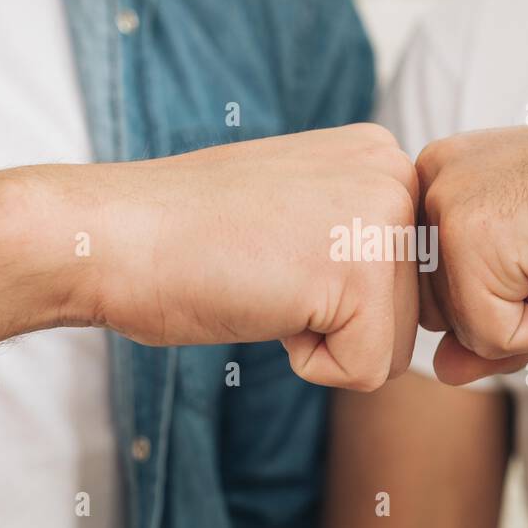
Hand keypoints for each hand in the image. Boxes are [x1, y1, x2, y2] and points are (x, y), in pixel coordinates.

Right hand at [47, 124, 419, 390]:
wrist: (114, 237)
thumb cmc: (186, 235)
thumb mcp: (298, 209)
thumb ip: (357, 230)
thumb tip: (414, 291)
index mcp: (381, 155)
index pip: (406, 274)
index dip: (338, 293)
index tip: (277, 254)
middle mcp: (397, 174)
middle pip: (409, 313)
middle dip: (336, 319)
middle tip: (266, 268)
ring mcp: (384, 220)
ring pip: (394, 348)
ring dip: (323, 339)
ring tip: (264, 280)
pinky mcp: (363, 274)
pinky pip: (366, 372)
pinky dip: (308, 363)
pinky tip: (264, 303)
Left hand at [416, 101, 527, 383]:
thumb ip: (489, 326)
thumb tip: (444, 370)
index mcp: (445, 177)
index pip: (441, 291)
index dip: (509, 295)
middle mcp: (432, 182)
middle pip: (440, 314)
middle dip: (513, 309)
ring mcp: (447, 206)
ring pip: (460, 331)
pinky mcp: (471, 237)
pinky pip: (492, 338)